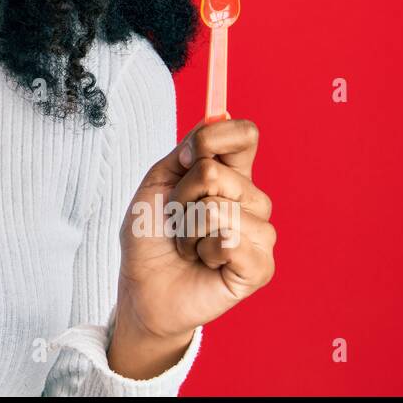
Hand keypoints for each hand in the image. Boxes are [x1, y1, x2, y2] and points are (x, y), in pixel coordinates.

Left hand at [116, 116, 274, 343]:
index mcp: (230, 174)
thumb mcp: (157, 182)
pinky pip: (231, 241)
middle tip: (176, 220)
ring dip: (187, 229)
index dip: (214, 136)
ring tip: (188, 245)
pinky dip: (203, 251)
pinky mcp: (260, 266)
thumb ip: (186, 150)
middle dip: (179, 197)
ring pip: (218, 208)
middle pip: (217, 172)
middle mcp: (250, 200)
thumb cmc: (150, 236)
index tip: (186, 156)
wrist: (142, 286)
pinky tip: (204, 263)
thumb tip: (218, 115)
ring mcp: (259, 233)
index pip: (244, 134)